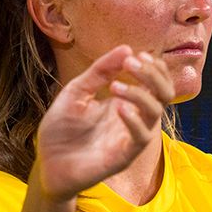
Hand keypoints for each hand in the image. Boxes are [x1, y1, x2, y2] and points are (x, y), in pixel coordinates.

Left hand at [33, 46, 172, 200]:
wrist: (47, 164)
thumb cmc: (61, 129)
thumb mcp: (77, 91)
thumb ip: (100, 71)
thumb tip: (126, 48)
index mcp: (125, 101)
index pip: (156, 81)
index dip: (153, 66)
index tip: (134, 55)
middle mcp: (133, 117)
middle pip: (165, 93)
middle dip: (153, 75)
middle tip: (131, 63)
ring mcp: (130, 137)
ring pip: (156, 112)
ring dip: (139, 93)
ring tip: (115, 86)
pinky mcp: (124, 156)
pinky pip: (141, 137)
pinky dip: (135, 120)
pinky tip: (119, 108)